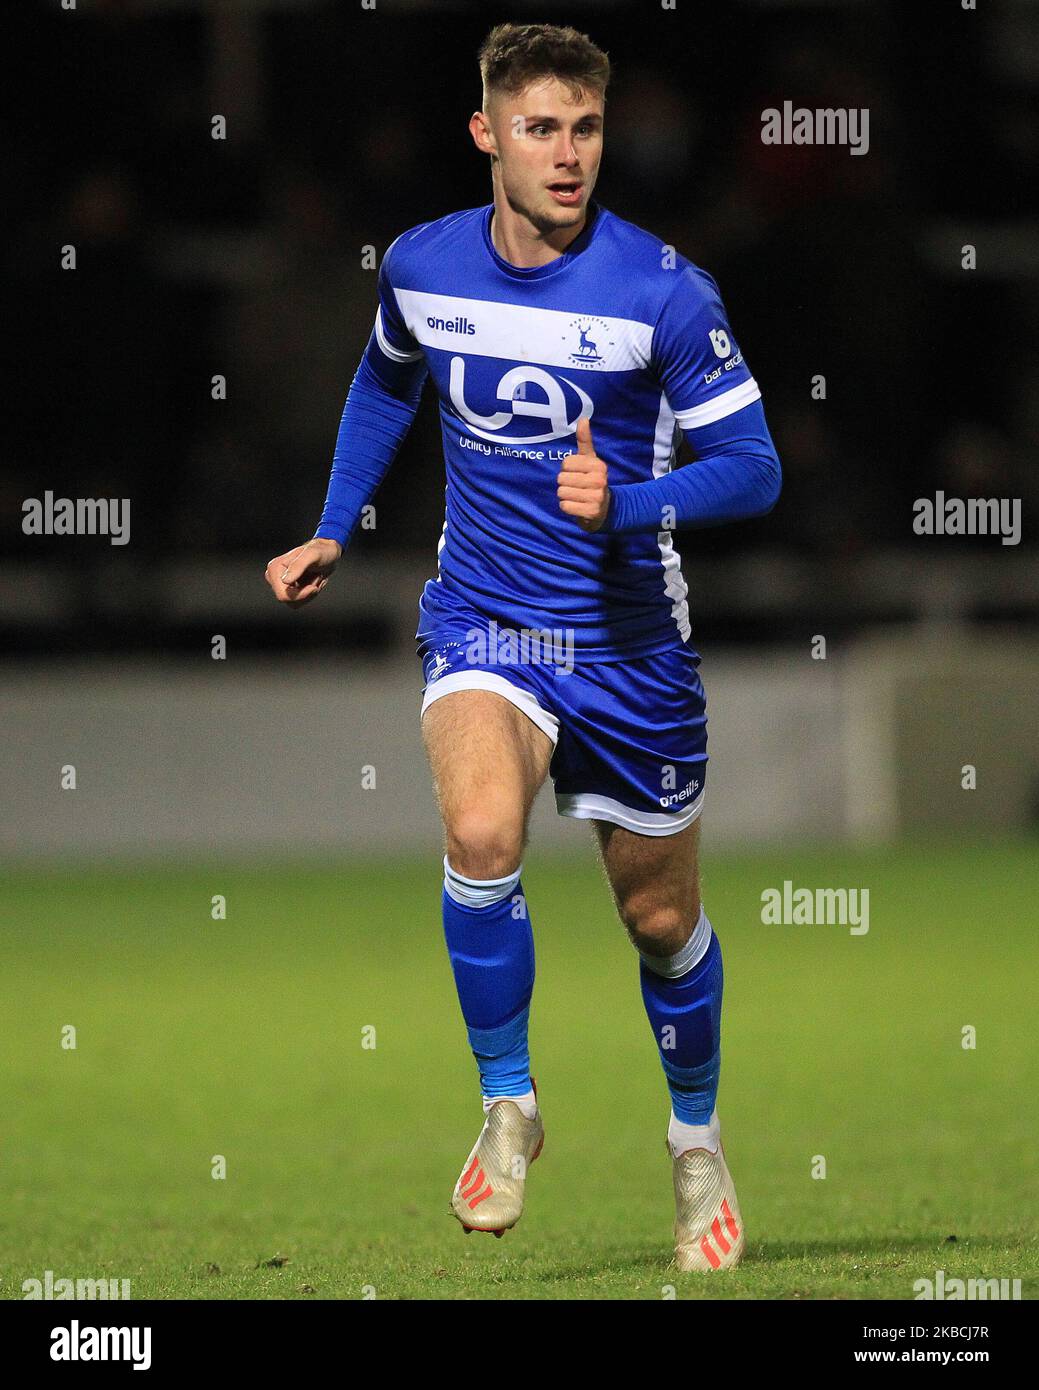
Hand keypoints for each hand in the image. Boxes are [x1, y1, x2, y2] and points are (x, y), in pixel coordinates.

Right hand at [264, 537, 341, 605]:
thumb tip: (285, 581)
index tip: (314, 587)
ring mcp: (280, 583)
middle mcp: (274, 576)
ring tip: (315, 578)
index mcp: (275, 568)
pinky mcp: (288, 588)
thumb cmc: (321, 552)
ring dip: (309, 594)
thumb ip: (298, 566)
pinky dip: (310, 594)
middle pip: (289, 600)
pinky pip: (298, 602)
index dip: (301, 595)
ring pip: (294, 603)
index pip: (283, 595)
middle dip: (306, 593)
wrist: (328, 553)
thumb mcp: (312, 555)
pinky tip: (314, 582)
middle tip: (316, 578)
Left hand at [557, 417, 609, 531]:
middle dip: (565, 483)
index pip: (566, 463)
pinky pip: (565, 506)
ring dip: (565, 496)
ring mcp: (596, 497)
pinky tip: (577, 506)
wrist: (604, 508)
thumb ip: (585, 440)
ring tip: (576, 496)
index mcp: (599, 465)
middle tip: (576, 486)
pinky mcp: (591, 512)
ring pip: (562, 493)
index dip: (567, 469)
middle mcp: (600, 480)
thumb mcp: (590, 459)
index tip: (577, 473)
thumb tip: (583, 419)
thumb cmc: (591, 479)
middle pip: (562, 478)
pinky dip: (567, 507)